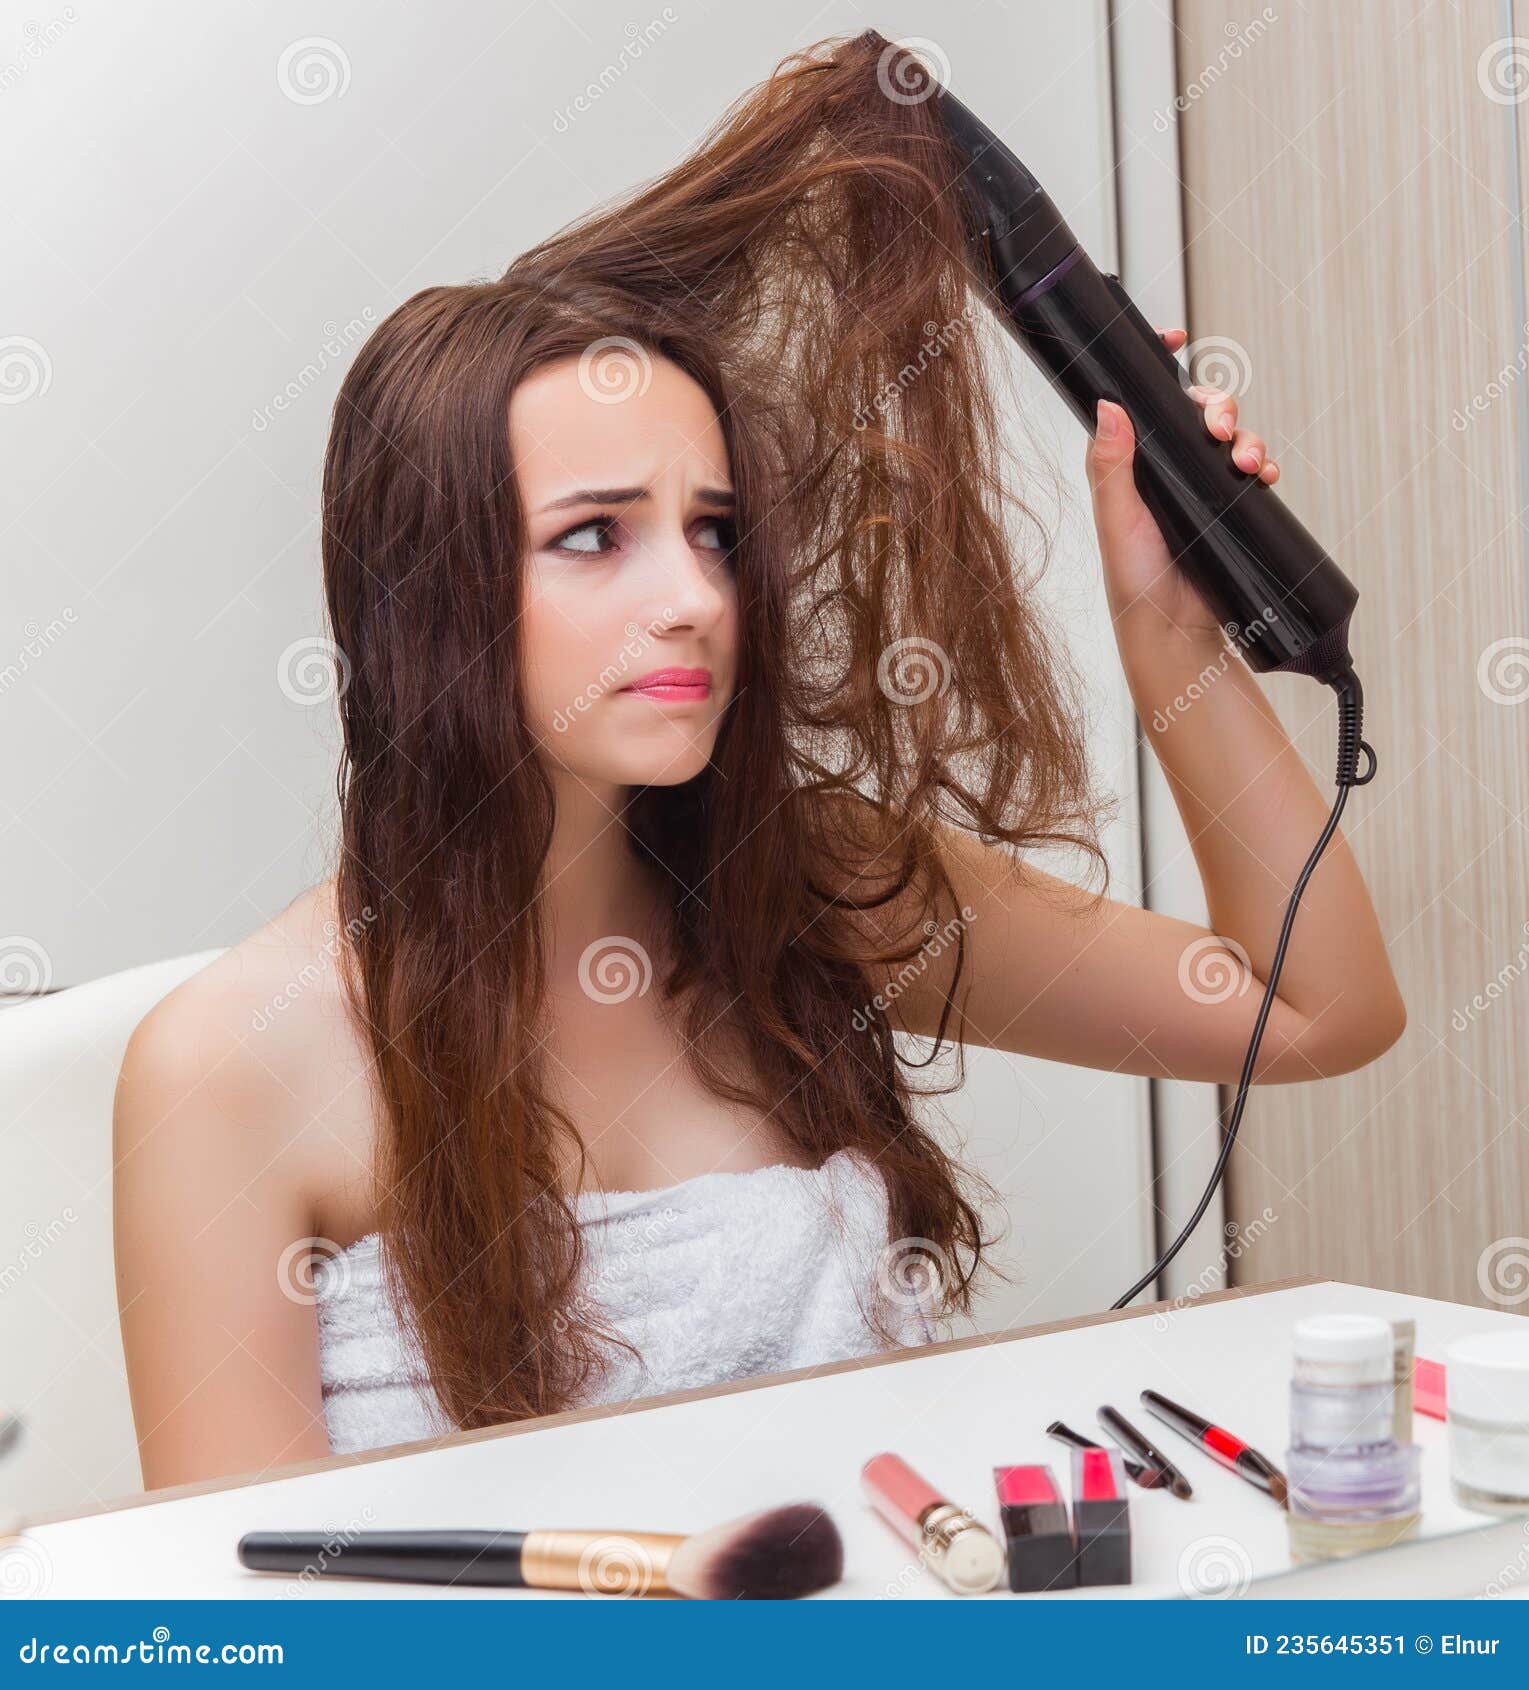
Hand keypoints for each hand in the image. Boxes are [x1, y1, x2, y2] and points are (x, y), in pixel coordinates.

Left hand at [1086, 326, 1279, 645]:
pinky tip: (1267, 475)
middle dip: (1219, 406)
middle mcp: (1165, 468)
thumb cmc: (1134, 579)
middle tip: (1222, 428)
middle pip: (1198, 411)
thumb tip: (1109, 406)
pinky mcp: (1228, 507)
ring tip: (1249, 461)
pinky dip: (1265, 464)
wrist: (1174, 630)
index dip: (1160, 365)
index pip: (1144, 402)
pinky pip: (1254, 471)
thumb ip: (1111, 465)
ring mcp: (1199, 486)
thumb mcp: (1117, 519)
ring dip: (1248, 436)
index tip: (1175, 335)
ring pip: (1232, 437)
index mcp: (1130, 463)